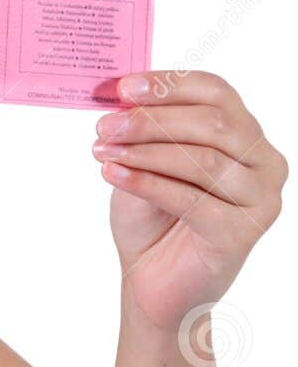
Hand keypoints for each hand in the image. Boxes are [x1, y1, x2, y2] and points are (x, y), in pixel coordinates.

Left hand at [90, 70, 287, 331]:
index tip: (123, 87)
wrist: (152, 281)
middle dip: (151, 120)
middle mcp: (264, 163)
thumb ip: (144, 127)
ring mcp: (260, 200)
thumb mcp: (144, 160)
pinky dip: (147, 183)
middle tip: (105, 126)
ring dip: (145, 151)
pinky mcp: (242, 233)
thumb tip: (121, 91)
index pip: (216, 92)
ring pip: (203, 159)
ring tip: (103, 151)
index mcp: (246, 135)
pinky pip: (192, 199)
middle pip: (213, 122)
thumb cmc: (152, 218)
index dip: (169, 84)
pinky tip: (113, 174)